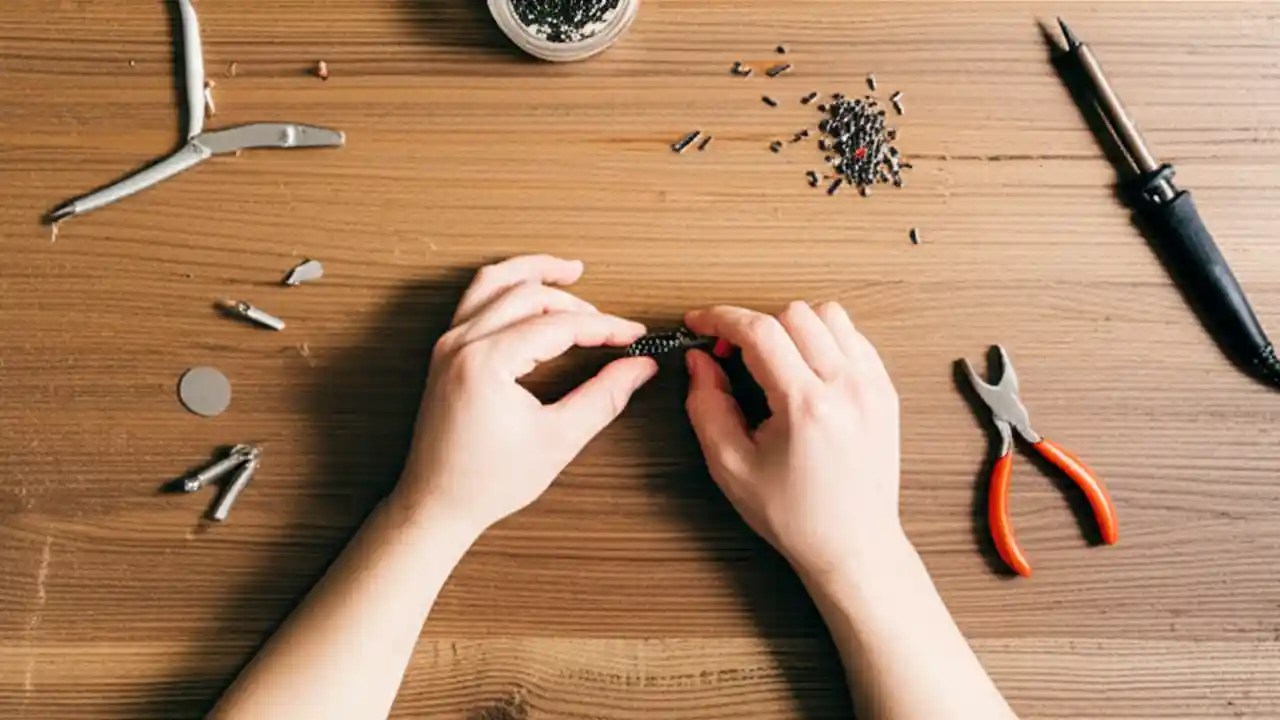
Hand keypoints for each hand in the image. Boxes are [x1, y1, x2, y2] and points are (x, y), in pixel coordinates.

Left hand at [397, 255, 657, 532]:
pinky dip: (508, 287)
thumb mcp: (557, 440)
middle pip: (529, 295)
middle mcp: (461, 343)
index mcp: (485, 362)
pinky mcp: (446, 353)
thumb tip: (638, 368)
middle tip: (611, 325)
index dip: (604, 326)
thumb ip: (604, 397)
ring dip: (535, 272)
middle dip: (577, 304)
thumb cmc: (486, 482)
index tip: (633, 336)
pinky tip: (533, 292)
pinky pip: (476, 300)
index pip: (558, 325)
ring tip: (571, 272)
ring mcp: (448, 345)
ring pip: (494, 283)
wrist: (435, 505)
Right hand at [683, 302, 901, 576]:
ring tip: (773, 358)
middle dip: (754, 324)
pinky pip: (854, 337)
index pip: (759, 331)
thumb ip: (707, 406)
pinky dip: (824, 338)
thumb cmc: (795, 515)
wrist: (852, 544)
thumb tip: (699, 361)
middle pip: (793, 313)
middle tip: (733, 354)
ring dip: (792, 325)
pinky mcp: (885, 391)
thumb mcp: (731, 467)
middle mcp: (846, 388)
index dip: (721, 318)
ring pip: (828, 314)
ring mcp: (872, 387)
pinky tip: (804, 366)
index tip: (700, 322)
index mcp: (806, 407)